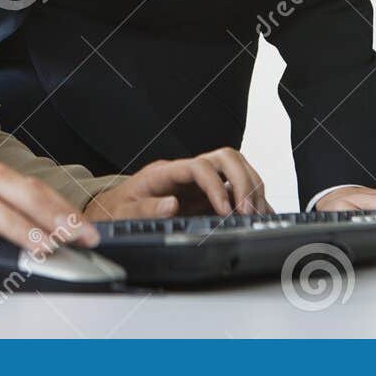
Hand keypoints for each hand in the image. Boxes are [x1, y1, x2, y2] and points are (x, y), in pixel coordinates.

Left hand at [84, 147, 270, 220]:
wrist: (115, 211)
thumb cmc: (118, 209)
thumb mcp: (123, 212)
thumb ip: (145, 209)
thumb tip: (171, 205)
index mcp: (165, 172)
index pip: (199, 167)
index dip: (216, 186)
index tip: (224, 210)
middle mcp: (187, 171)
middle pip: (226, 158)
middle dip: (242, 182)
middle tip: (247, 212)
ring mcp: (200, 181)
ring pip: (236, 168)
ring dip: (251, 189)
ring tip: (255, 216)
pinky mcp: (208, 194)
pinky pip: (237, 188)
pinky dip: (252, 200)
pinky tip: (260, 215)